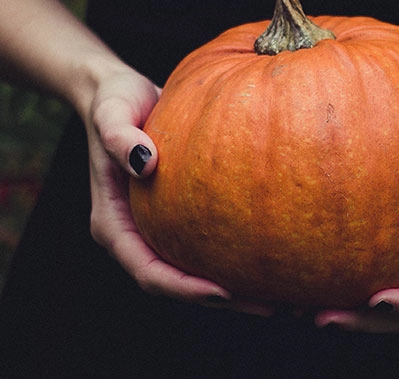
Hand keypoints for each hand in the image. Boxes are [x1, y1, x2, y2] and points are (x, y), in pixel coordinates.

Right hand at [83, 69, 273, 316]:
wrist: (120, 92)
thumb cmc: (113, 101)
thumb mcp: (111, 113)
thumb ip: (119, 137)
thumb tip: (145, 163)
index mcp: (114, 226)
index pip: (149, 272)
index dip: (184, 288)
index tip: (223, 292)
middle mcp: (137, 236)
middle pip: (179, 284)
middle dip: (224, 300)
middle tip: (273, 306)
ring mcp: (159, 230)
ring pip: (197, 273)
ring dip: (238, 289)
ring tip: (287, 294)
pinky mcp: (180, 218)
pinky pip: (211, 246)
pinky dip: (239, 257)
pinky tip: (279, 256)